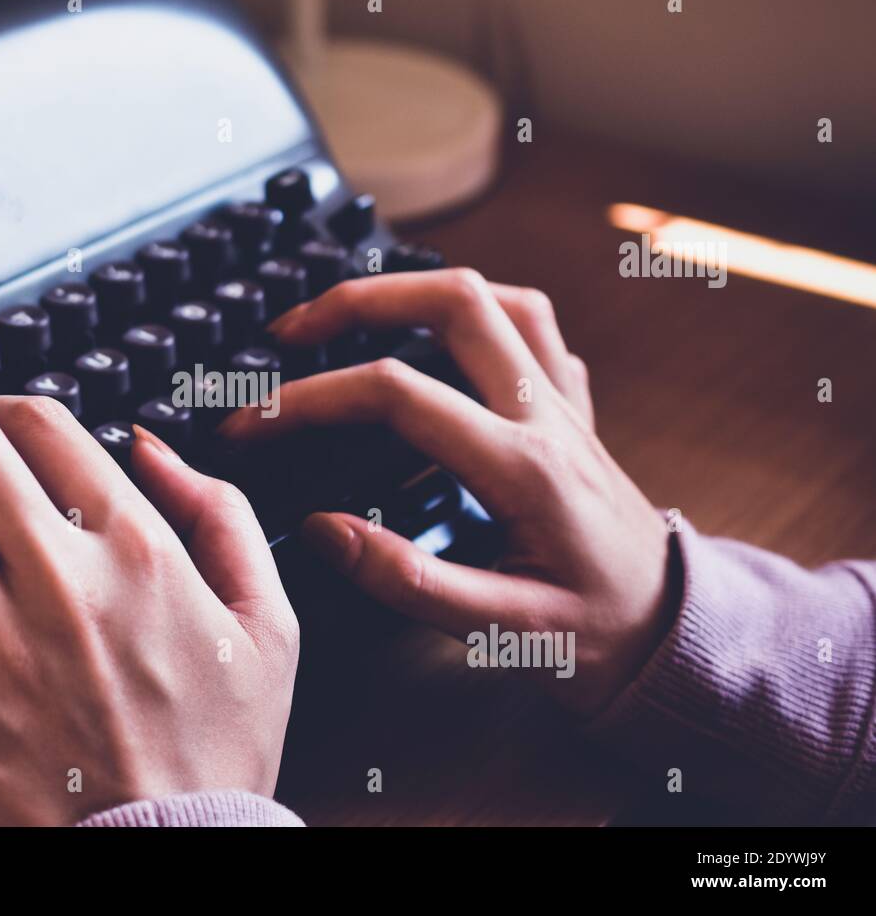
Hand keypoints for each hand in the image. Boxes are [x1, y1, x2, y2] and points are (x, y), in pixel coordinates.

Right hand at [220, 269, 676, 714]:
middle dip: (358, 299)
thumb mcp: (502, 632)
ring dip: (416, 291)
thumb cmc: (596, 636)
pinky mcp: (572, 410)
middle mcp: (546, 416)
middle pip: (452, 301)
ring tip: (354, 318)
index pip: (398, 394)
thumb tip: (322, 531)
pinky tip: (440, 337)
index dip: (310, 400)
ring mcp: (564, 404)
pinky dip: (478, 310)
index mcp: (523, 468)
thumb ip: (408, 581)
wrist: (673, 632)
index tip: (255, 422)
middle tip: (291, 331)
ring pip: (496, 297)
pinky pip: (532, 326)